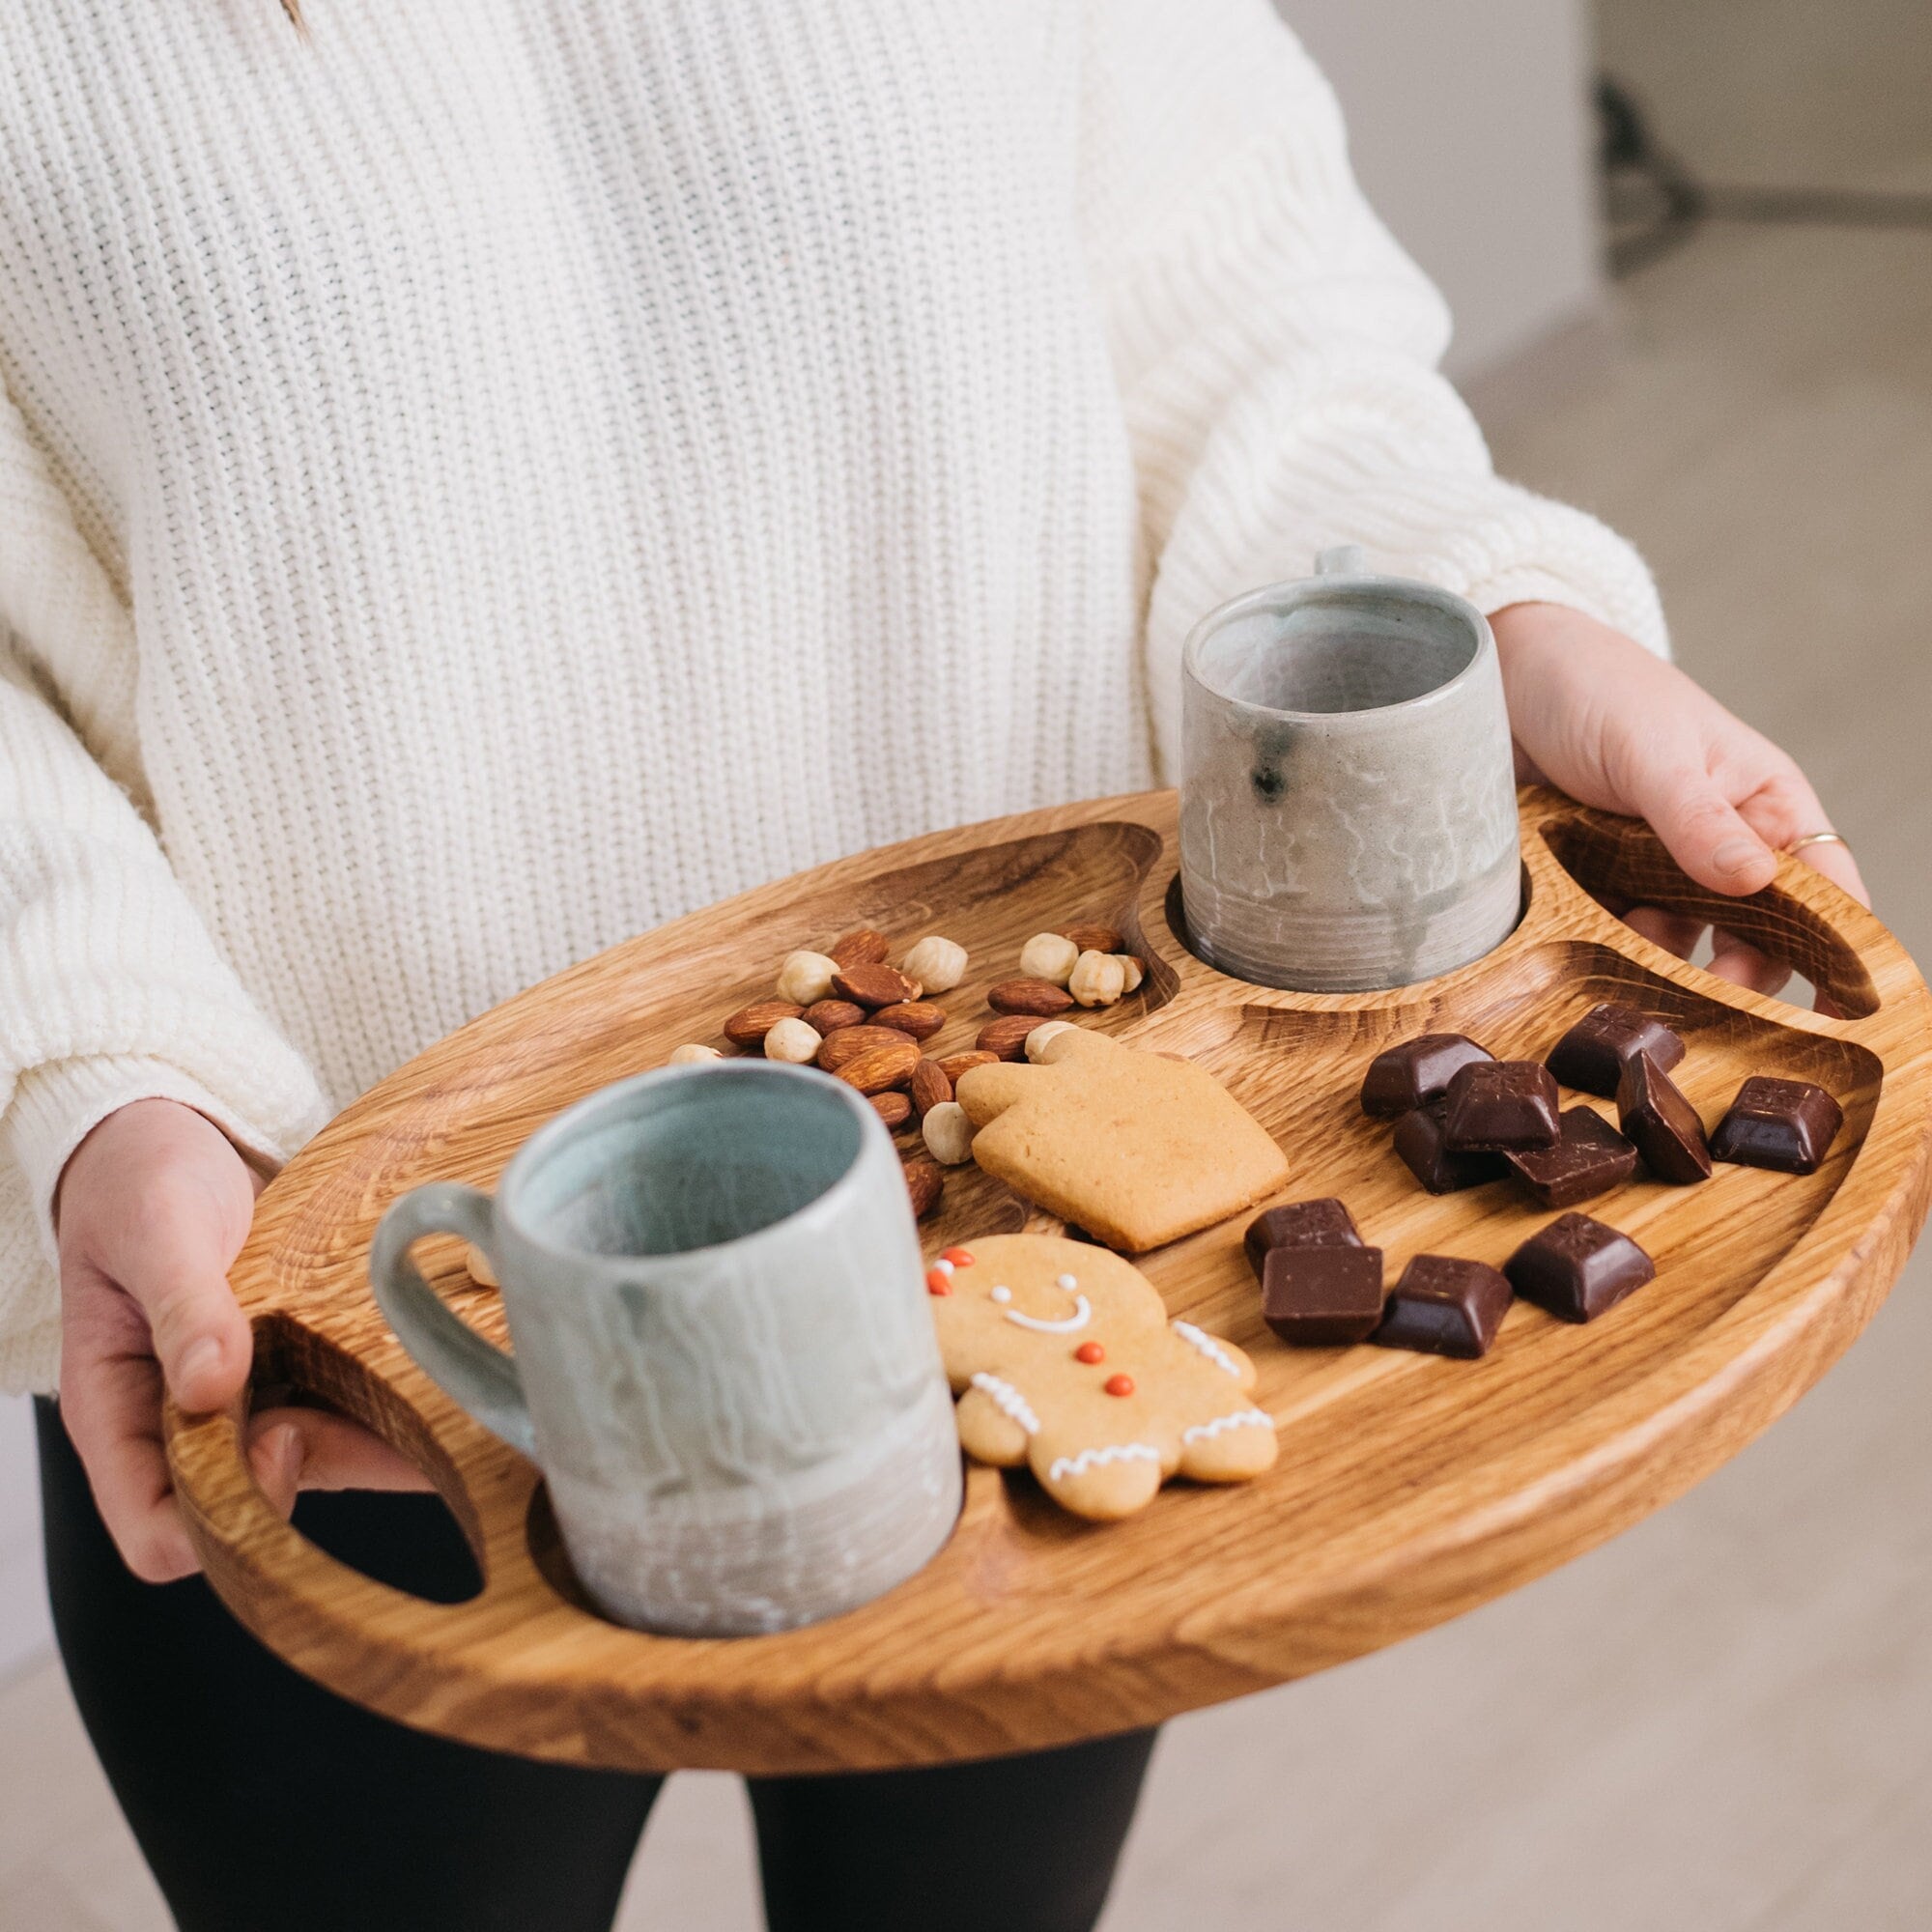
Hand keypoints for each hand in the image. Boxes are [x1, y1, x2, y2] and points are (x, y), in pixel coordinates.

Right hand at [56, 1099, 426, 1582]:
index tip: (281, 1440)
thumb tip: (210, 1385)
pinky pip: (354, 1403)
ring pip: (323, 1457)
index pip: (160, 1530)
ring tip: (460, 1416)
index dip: (224, 1511)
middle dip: (331, 1476)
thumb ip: (182, 1305)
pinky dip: (399, 1399)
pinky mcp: (303, 1365)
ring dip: (383, 1442)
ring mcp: (250, 1399)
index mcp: (120, 1417)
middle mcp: (186, 1425)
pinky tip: (455, 1382)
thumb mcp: (155, 1229)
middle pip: (259, 1506)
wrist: (181, 1138)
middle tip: (411, 1429)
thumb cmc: (139, 1180)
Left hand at [1492, 602, 1867, 996]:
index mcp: (1763, 801)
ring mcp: (1658, 866)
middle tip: (1706, 1007)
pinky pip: (1616, 934)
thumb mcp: (1649, 750)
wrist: (1492, 679)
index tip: (1836, 1010)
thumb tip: (1757, 882)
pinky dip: (1610, 953)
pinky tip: (1591, 963)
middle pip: (1757, 933)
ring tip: (1635, 983)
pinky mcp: (1598, 882)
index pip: (1825, 884)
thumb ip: (1697, 818)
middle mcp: (1721, 840)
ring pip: (1683, 943)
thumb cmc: (1594, 687)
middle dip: (1739, 974)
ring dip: (1665, 969)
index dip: (1839, 946)